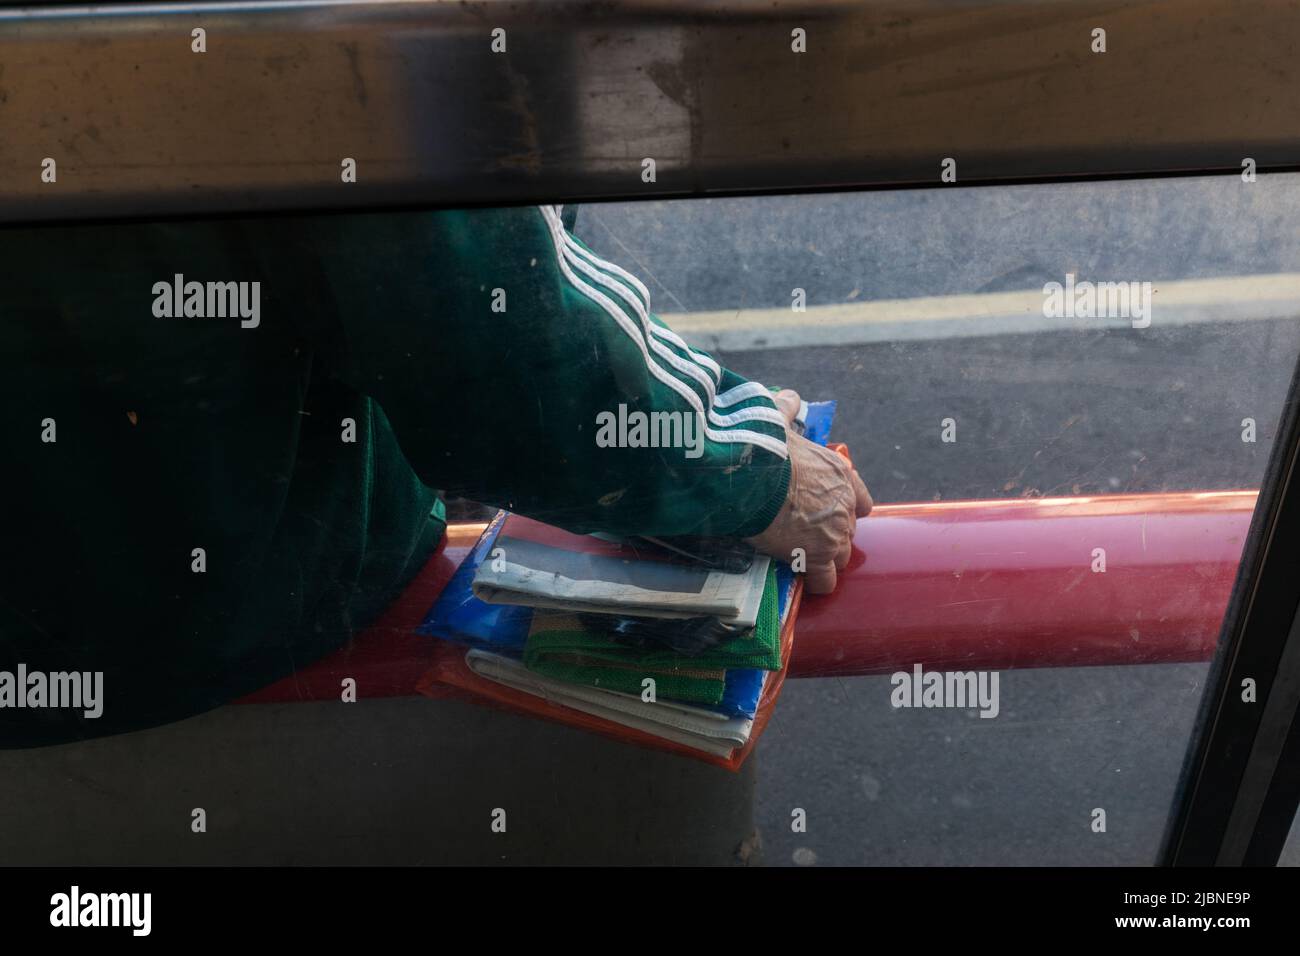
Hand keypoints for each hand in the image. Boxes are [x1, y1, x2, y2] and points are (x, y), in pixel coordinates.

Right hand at [745, 390, 872, 592]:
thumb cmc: (763, 446)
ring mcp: (834, 533)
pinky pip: (824, 581)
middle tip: (805, 538)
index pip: (861, 500)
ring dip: (823, 560)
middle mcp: (844, 504)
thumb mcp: (778, 419)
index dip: (845, 510)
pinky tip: (803, 583)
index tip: (827, 514)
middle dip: (830, 536)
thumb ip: (787, 410)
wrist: (752, 475)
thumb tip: (788, 397)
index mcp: (839, 473)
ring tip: (801, 561)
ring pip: (839, 558)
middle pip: (848, 532)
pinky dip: (816, 584)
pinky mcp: (816, 557)